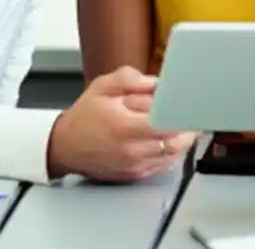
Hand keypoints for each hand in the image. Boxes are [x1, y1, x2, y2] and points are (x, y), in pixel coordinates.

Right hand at [47, 66, 196, 181]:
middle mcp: (132, 150)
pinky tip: (165, 139)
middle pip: (178, 142)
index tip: (190, 106)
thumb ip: (131, 79)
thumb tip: (159, 82)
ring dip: (181, 140)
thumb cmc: (85, 116)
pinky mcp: (136, 175)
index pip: (168, 124)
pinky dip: (170, 152)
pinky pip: (164, 165)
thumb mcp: (103, 87)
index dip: (183, 115)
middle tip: (187, 114)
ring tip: (175, 124)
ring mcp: (135, 166)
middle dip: (186, 127)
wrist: (64, 147)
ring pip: (174, 155)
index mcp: (124, 126)